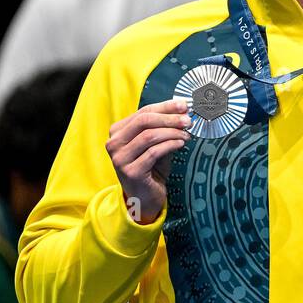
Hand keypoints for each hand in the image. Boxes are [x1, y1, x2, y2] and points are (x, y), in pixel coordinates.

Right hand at [105, 98, 190, 223]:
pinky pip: (154, 152)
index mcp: (118, 132)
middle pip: (144, 121)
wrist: (146, 197)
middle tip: (188, 120)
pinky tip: (181, 144)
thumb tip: (183, 111)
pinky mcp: (131, 171)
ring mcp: (120, 158)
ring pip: (149, 136)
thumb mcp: (157, 144)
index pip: (143, 112)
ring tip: (186, 135)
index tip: (184, 105)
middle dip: (169, 118)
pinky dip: (170, 145)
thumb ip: (165, 128)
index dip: (165, 107)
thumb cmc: (152, 167)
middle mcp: (114, 143)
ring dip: (172, 132)